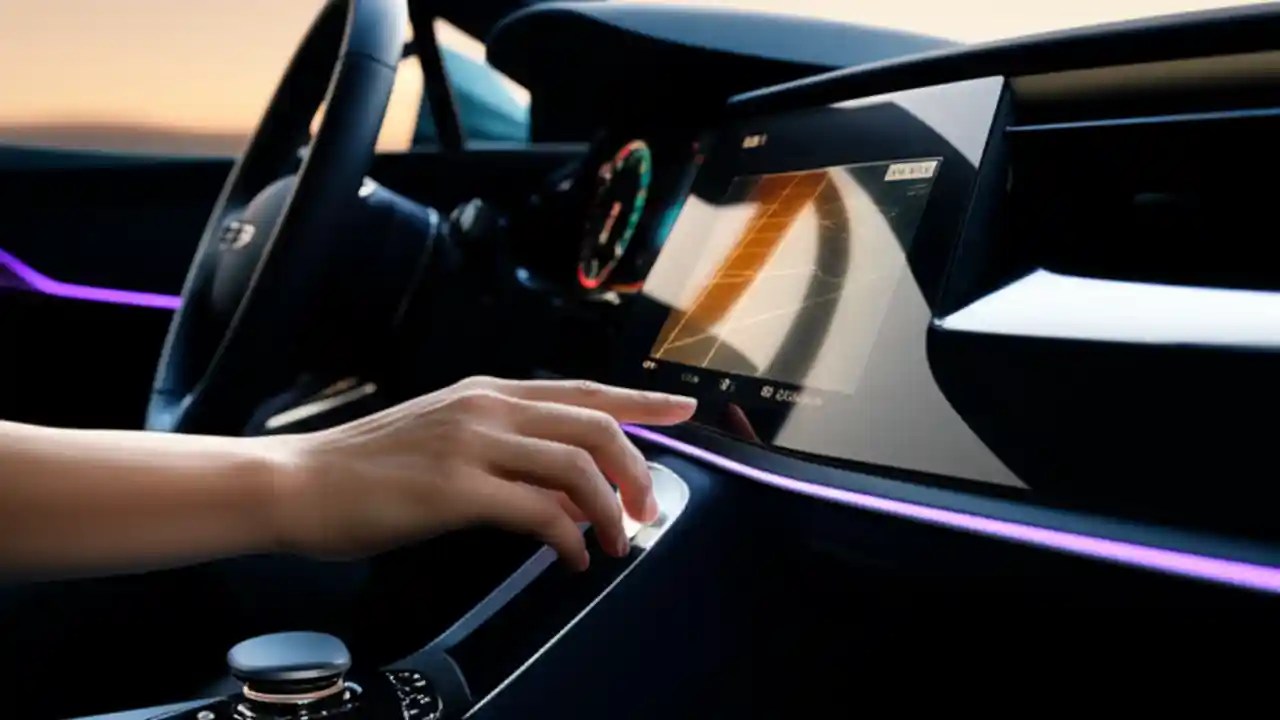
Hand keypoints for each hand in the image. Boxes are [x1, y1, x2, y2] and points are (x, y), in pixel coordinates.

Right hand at [261, 377, 695, 569]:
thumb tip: (566, 487)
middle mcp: (487, 408)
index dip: (641, 400)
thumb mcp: (446, 441)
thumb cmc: (367, 468)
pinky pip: (540, 512)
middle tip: (648, 511)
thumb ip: (506, 454)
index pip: (583, 390)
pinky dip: (569, 539)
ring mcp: (472, 444)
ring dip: (610, 510)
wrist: (297, 482)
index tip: (685, 408)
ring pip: (577, 465)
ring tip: (615, 543)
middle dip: (636, 468)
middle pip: (595, 424)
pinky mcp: (455, 489)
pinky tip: (571, 559)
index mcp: (487, 393)